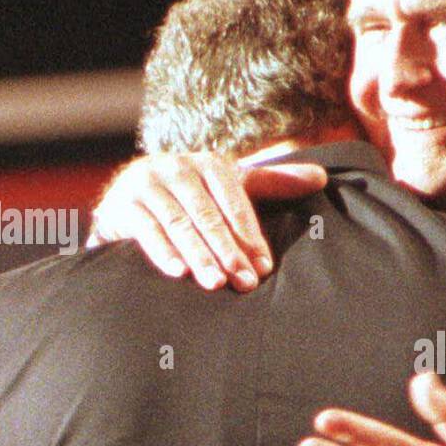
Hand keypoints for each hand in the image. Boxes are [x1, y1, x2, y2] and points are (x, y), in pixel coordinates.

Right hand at [87, 152, 326, 289]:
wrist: (130, 202)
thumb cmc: (194, 199)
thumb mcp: (232, 188)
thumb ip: (274, 183)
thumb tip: (322, 178)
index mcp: (208, 163)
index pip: (234, 198)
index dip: (249, 233)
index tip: (263, 266)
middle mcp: (176, 166)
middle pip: (207, 213)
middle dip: (228, 251)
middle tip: (245, 282)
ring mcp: (146, 182)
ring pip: (178, 223)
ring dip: (199, 255)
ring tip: (215, 283)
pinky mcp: (122, 204)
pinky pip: (146, 229)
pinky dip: (162, 251)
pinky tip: (178, 272)